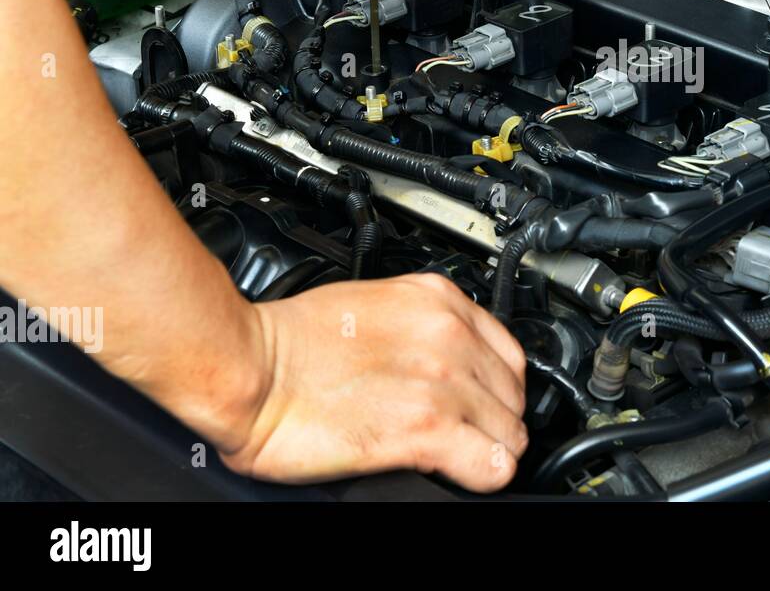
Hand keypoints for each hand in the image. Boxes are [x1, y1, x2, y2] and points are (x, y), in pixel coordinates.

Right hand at [212, 274, 527, 490]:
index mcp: (438, 301)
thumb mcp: (377, 305)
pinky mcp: (428, 429)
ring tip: (457, 453)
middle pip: (514, 397)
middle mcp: (450, 336)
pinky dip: (482, 474)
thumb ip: (423, 326)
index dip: (497, 386)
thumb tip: (443, 357)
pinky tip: (458, 471)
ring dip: (489, 448)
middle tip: (465, 432)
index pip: (511, 354)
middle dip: (494, 420)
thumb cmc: (291, 342)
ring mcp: (444, 383)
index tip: (483, 401)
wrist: (249, 369)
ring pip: (511, 434)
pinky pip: (494, 465)